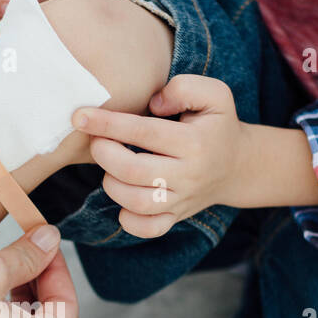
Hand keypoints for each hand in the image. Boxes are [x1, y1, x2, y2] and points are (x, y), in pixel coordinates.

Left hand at [72, 75, 252, 237]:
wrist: (237, 165)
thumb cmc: (216, 124)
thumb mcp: (214, 94)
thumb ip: (184, 88)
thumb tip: (152, 103)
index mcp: (195, 142)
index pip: (144, 132)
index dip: (108, 123)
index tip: (80, 116)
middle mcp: (189, 175)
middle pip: (134, 171)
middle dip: (104, 154)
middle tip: (96, 142)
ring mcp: (181, 200)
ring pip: (137, 202)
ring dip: (112, 184)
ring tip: (109, 166)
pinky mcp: (175, 217)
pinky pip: (148, 229)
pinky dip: (128, 220)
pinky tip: (122, 198)